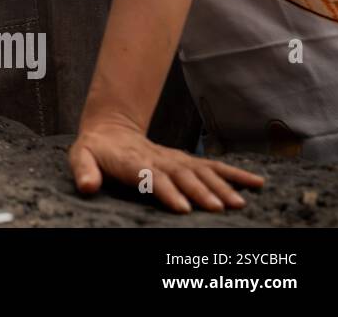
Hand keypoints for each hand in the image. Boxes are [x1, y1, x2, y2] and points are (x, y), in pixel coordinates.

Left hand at [69, 115, 263, 213]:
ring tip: (238, 203)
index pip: (151, 177)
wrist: (111, 127)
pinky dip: (235, 174)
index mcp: (134, 162)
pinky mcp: (187, 160)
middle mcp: (159, 160)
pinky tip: (256, 183)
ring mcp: (176, 159)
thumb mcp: (80, 155)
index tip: (182, 207)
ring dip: (221, 186)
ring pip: (202, 172)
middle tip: (217, 209)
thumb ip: (84, 170)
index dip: (166, 191)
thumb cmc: (96, 148)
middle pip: (182, 176)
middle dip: (199, 192)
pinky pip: (214, 167)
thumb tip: (87, 186)